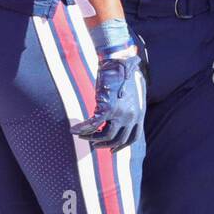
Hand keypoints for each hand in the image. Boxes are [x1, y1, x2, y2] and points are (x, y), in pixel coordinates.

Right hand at [70, 28, 146, 151]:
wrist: (119, 62)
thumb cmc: (125, 75)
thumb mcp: (133, 94)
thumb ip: (130, 106)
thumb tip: (122, 114)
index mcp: (139, 113)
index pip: (133, 138)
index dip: (122, 147)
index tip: (112, 151)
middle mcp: (132, 116)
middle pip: (118, 140)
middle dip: (105, 145)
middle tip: (94, 144)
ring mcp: (120, 113)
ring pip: (105, 136)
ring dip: (92, 138)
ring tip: (83, 136)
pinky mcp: (107, 108)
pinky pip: (93, 125)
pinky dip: (82, 129)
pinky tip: (73, 130)